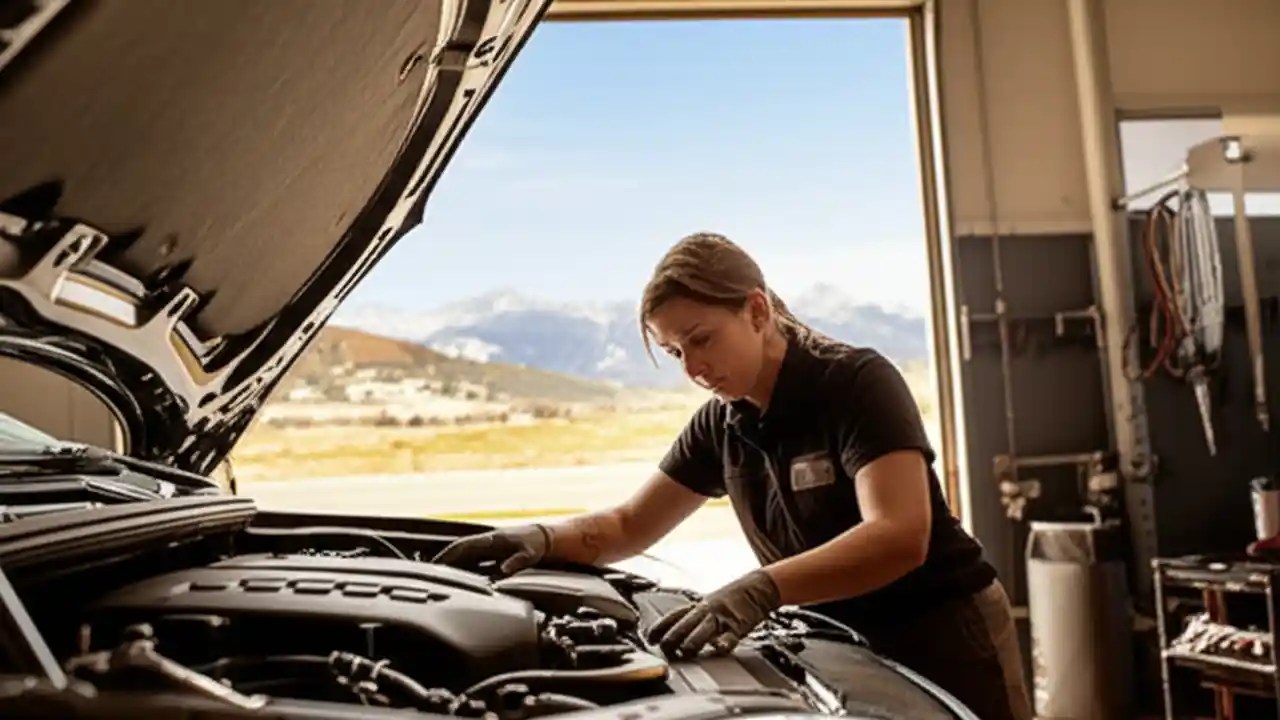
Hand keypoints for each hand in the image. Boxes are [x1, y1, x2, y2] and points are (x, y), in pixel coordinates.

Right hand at [430, 524, 550, 574]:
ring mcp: (489, 546)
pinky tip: (459, 575)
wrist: (543, 538)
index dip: (450, 554)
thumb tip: (504, 570)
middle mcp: (487, 541)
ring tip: (440, 575)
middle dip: (445, 559)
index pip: (464, 545)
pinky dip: (464, 565)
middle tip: (432, 571)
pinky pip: (474, 559)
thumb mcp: (528, 555)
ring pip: (465, 554)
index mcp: (492, 540)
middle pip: (460, 550)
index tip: (438, 562)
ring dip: (453, 563)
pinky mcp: (492, 552)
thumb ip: (516, 562)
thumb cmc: (535, 544)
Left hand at [646, 570, 780, 657]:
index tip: (649, 638)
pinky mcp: (738, 625)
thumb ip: (693, 617)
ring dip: (692, 643)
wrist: (757, 587)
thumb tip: (675, 631)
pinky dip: (723, 642)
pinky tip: (718, 648)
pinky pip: (730, 635)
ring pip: (702, 630)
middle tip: (667, 651)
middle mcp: (705, 611)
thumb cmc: (732, 599)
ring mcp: (721, 618)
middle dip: (672, 639)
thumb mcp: (709, 604)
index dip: (659, 628)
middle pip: (683, 624)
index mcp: (697, 606)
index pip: (672, 616)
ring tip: (686, 652)